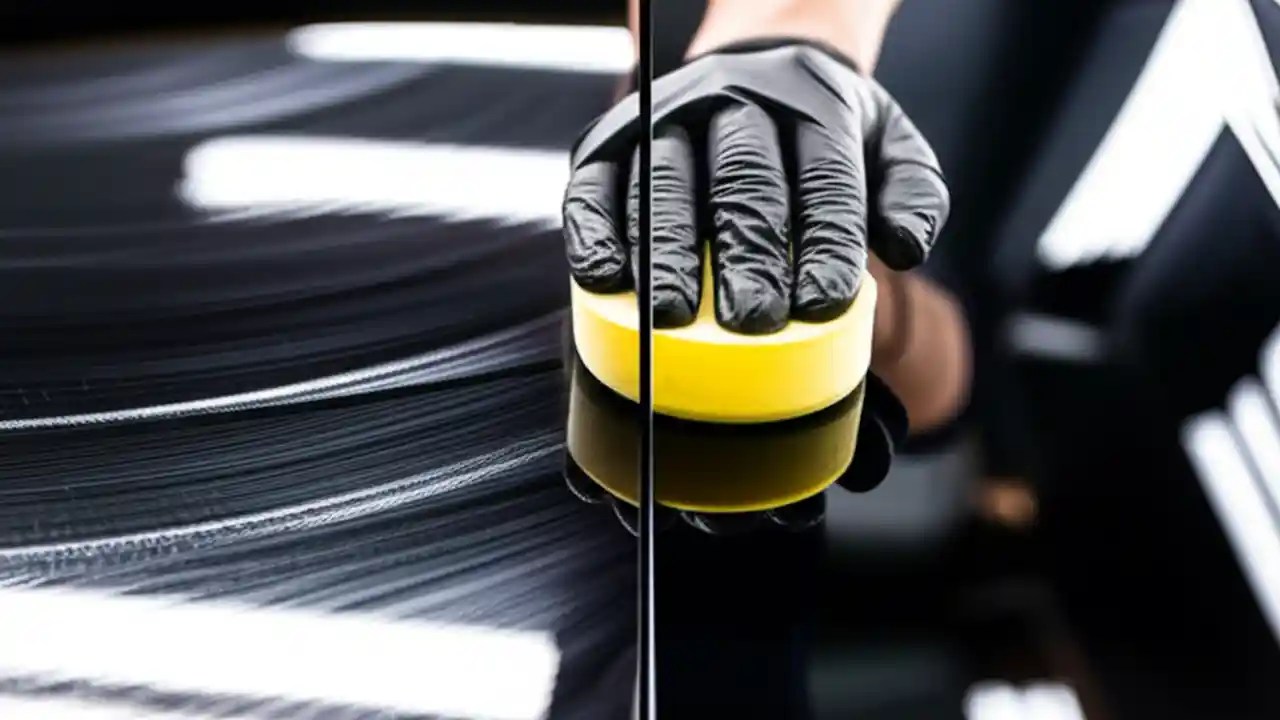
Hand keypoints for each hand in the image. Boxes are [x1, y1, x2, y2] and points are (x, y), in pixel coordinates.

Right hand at [563, 40, 948, 333]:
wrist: (755, 68)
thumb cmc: (822, 134)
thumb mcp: (888, 146)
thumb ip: (914, 194)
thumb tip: (903, 248)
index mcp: (812, 105)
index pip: (824, 177)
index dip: (824, 241)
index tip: (821, 304)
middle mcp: (734, 101)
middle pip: (741, 182)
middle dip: (745, 254)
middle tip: (750, 320)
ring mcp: (665, 118)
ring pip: (662, 185)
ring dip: (665, 253)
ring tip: (670, 315)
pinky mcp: (609, 141)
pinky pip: (595, 186)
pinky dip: (595, 233)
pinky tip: (605, 280)